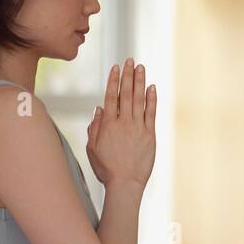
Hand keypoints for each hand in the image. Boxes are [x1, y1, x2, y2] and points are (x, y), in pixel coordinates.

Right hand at [86, 59, 156, 188]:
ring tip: (140, 67)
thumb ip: (94, 127)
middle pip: (126, 94)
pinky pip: (151, 113)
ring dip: (139, 82)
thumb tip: (99, 108)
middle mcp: (123, 123)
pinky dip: (151, 99)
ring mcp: (137, 128)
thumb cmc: (106, 168)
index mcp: (107, 125)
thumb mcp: (92, 148)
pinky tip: (152, 87)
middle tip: (130, 60)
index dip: (114, 80)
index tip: (116, 67)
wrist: (125, 183)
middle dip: (128, 75)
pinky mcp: (149, 135)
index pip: (111, 96)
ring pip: (139, 100)